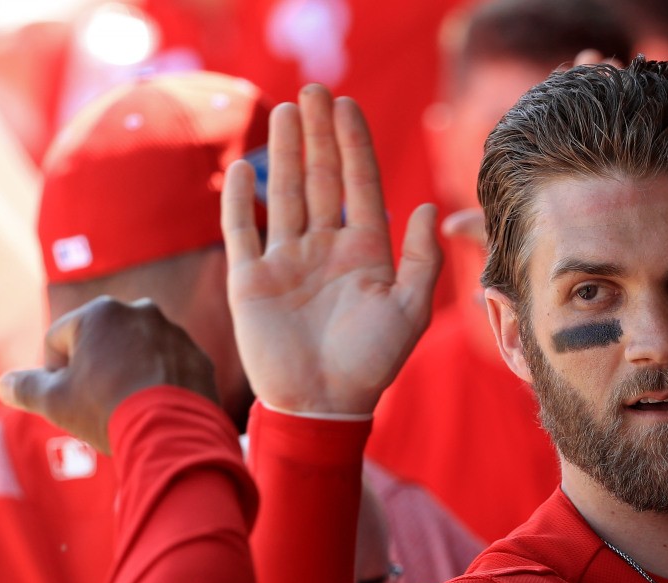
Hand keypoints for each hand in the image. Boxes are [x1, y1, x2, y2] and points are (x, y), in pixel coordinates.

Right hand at [0, 297, 216, 453]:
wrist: (174, 434)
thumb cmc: (107, 410)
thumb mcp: (54, 402)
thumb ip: (25, 387)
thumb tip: (4, 384)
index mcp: (99, 312)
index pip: (58, 340)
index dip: (56, 374)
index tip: (71, 399)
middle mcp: (140, 312)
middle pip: (100, 344)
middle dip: (94, 371)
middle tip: (99, 404)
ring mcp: (175, 333)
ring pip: (137, 354)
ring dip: (128, 375)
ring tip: (129, 407)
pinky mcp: (199, 357)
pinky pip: (169, 368)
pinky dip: (160, 384)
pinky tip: (157, 409)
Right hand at [221, 85, 441, 414]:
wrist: (322, 406)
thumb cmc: (370, 365)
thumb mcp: (409, 311)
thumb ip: (419, 261)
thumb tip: (428, 208)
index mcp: (364, 253)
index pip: (359, 186)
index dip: (353, 147)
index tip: (348, 107)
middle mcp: (324, 250)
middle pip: (321, 180)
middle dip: (318, 135)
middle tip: (314, 90)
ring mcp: (286, 262)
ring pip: (284, 194)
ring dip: (285, 153)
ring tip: (286, 112)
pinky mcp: (250, 280)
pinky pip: (242, 231)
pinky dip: (240, 201)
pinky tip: (242, 168)